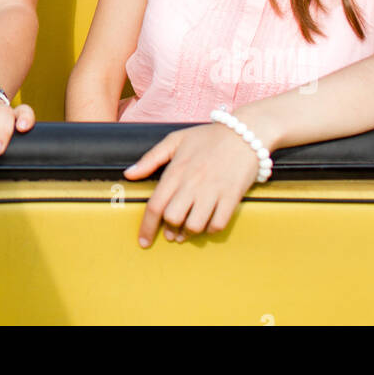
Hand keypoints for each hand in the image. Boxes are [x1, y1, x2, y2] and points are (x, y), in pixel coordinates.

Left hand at [123, 122, 259, 245]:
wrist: (245, 133)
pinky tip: (207, 224)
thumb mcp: (175, 140)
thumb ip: (150, 158)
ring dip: (189, 232)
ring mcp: (213, 190)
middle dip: (169, 228)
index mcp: (176, 170)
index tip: (143, 241)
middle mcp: (193, 182)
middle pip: (173, 218)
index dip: (146, 227)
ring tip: (188, 229)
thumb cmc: (208, 137)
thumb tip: (129, 174)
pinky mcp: (232, 196)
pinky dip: (210, 229)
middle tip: (171, 231)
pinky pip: (218, 224)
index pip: (155, 205)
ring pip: (194, 225)